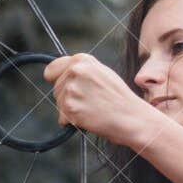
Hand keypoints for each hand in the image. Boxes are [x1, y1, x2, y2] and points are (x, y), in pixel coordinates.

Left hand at [44, 52, 158, 148]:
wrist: (131, 117)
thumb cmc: (119, 98)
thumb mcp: (102, 73)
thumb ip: (81, 71)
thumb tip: (58, 76)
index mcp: (82, 60)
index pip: (52, 70)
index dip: (57, 80)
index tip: (66, 88)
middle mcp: (75, 71)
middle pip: (56, 88)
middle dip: (67, 97)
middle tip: (90, 102)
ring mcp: (71, 89)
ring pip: (59, 103)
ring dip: (71, 110)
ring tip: (92, 110)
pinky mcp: (70, 108)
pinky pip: (62, 118)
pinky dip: (73, 122)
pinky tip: (89, 118)